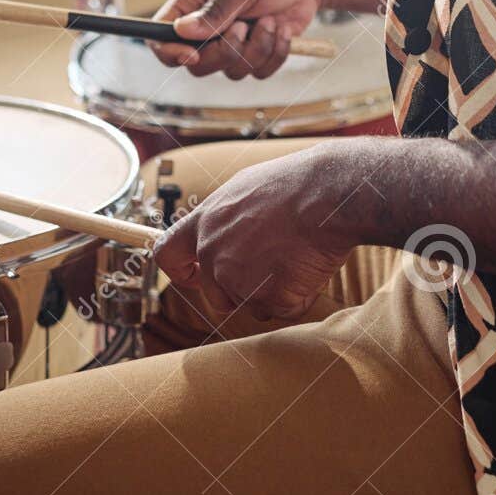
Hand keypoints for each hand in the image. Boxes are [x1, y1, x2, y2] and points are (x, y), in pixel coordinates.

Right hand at [150, 0, 322, 79]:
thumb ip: (216, 9)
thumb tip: (182, 31)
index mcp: (192, 2)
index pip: (161, 35)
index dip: (168, 52)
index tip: (193, 55)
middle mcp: (207, 27)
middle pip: (196, 65)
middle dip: (224, 53)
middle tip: (244, 28)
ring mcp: (232, 43)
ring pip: (231, 71)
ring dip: (257, 49)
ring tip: (271, 21)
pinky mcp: (256, 53)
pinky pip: (259, 72)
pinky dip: (276, 54)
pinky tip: (284, 29)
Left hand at [156, 143, 359, 320]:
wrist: (327, 191)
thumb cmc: (296, 184)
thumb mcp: (247, 189)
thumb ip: (228, 218)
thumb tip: (225, 234)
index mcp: (206, 222)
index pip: (168, 254)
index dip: (181, 271)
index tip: (195, 277)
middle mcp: (212, 251)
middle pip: (216, 294)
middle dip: (243, 291)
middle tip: (275, 265)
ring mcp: (235, 277)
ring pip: (251, 305)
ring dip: (272, 293)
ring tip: (296, 256)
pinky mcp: (264, 297)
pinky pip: (282, 310)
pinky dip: (298, 297)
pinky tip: (309, 266)